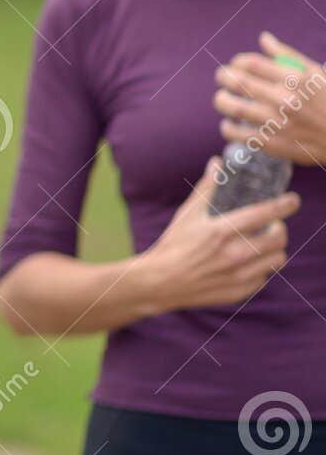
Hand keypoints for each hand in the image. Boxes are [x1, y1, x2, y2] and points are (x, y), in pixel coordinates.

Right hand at [136, 156, 298, 312]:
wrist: (161, 282)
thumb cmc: (174, 244)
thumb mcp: (187, 214)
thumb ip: (207, 188)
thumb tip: (217, 163)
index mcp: (220, 231)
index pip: (263, 214)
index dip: (283, 205)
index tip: (293, 200)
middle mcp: (233, 255)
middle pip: (278, 238)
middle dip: (279, 227)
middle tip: (271, 224)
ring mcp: (239, 275)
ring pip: (277, 259)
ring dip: (274, 248)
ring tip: (262, 243)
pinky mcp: (240, 291)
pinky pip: (264, 276)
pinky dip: (261, 267)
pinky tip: (248, 262)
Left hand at [214, 31, 325, 165]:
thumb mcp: (316, 73)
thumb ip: (288, 55)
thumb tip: (263, 38)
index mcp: (296, 79)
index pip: (251, 63)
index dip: (237, 62)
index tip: (236, 66)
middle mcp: (285, 99)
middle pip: (237, 82)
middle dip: (223, 77)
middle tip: (222, 79)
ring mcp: (278, 123)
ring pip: (233, 107)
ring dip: (222, 101)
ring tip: (223, 99)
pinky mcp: (273, 144)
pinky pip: (237, 134)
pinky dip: (227, 127)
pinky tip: (229, 123)